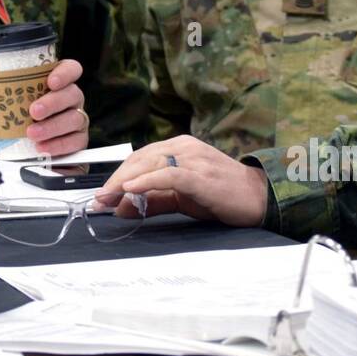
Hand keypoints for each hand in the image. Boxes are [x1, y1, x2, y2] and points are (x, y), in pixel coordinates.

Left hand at [0, 58, 88, 156]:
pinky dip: (59, 145)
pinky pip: (75, 141)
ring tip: (32, 134)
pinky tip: (42, 148)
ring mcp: (77, 119)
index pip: (71, 69)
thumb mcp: (0, 106)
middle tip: (33, 112)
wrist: (28, 148)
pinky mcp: (78, 140)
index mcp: (56, 83)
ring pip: (74, 118)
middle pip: (72, 93)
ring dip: (53, 127)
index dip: (65, 73)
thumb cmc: (19, 116)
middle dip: (53, 103)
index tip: (51, 81)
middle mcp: (70, 98)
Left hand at [93, 135, 268, 226]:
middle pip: (140, 159)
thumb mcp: (180, 198)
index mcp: (179, 147)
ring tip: (107, 197)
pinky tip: (130, 190)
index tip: (101, 195)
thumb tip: (120, 208)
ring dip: (124, 182)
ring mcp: (193, 158)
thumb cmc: (220, 195)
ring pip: (149, 163)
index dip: (117, 175)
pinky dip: (146, 181)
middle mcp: (184, 147)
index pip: (139, 158)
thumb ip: (152, 201)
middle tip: (98, 200)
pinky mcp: (201, 175)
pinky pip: (168, 174)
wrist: (258, 198)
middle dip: (115, 180)